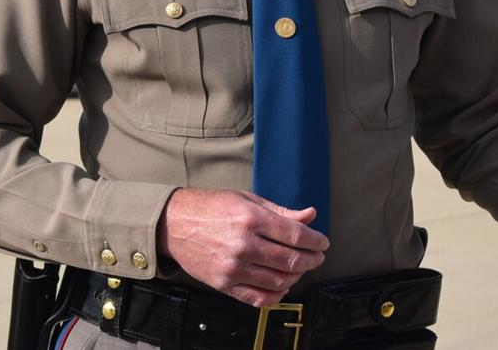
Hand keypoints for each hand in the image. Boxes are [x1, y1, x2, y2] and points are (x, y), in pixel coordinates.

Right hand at [159, 189, 328, 306]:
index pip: (295, 235)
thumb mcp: (247, 200)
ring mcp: (233, 268)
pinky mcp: (223, 284)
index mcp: (251, 219)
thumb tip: (310, 216)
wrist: (174, 224)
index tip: (323, 243)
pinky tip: (282, 285)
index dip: (316, 241)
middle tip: (317, 257)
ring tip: (299, 268)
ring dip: (296, 276)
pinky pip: (258, 298)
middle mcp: (243, 245)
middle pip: (291, 260)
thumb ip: (280, 211)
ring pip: (278, 281)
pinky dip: (276, 295)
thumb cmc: (211, 207)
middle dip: (312, 260)